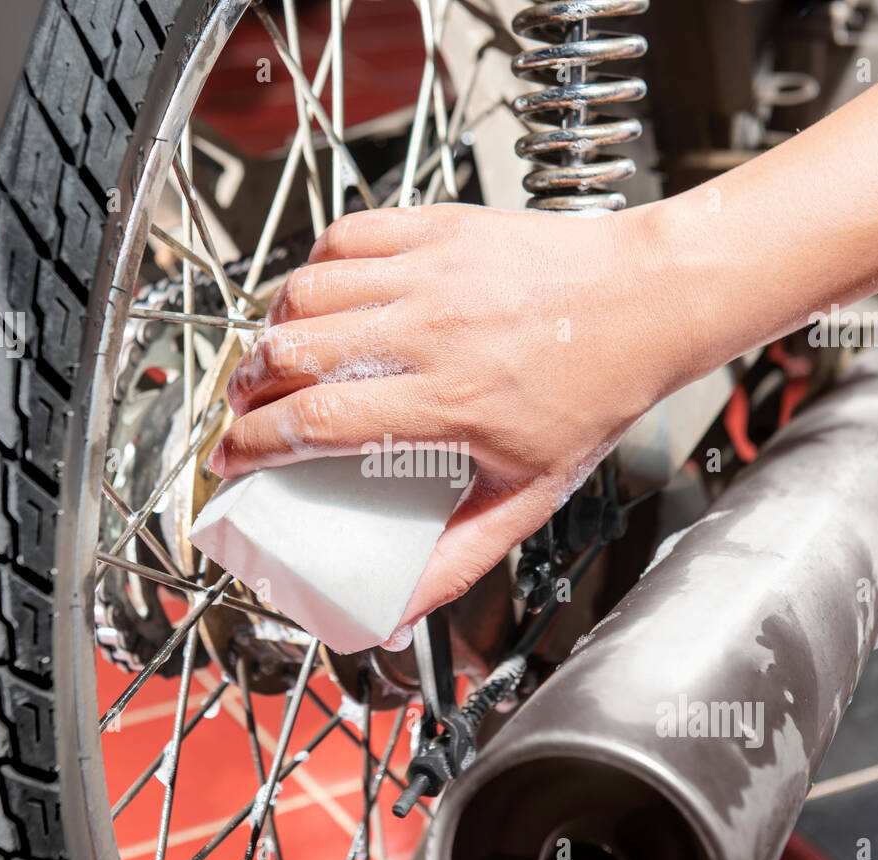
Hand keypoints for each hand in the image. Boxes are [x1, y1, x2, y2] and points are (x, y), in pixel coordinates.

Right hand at [210, 202, 701, 637]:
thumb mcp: (529, 495)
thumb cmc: (593, 393)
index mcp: (452, 402)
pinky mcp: (439, 227)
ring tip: (274, 360)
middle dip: (247, 390)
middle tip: (247, 412)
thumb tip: (396, 615)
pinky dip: (315, 266)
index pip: (316, 422)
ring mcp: (433, 271)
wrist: (646, 302)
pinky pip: (345, 235)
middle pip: (291, 353)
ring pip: (305, 291)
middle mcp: (433, 330)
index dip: (253, 446)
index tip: (230, 460)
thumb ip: (456, 559)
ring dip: (271, 331)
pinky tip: (321, 297)